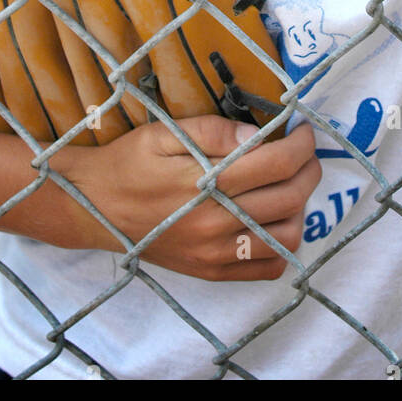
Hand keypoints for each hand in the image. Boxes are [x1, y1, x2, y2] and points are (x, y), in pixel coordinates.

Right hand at [60, 115, 320, 280]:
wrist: (92, 208)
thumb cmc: (128, 163)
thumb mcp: (164, 133)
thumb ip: (214, 131)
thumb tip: (259, 135)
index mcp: (206, 185)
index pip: (279, 164)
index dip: (302, 143)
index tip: (302, 128)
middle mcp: (216, 225)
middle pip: (291, 198)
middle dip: (309, 168)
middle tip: (303, 150)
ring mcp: (215, 255)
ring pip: (287, 238)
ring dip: (300, 207)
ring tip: (288, 184)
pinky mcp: (211, 272)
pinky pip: (266, 268)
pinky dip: (282, 244)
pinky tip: (272, 218)